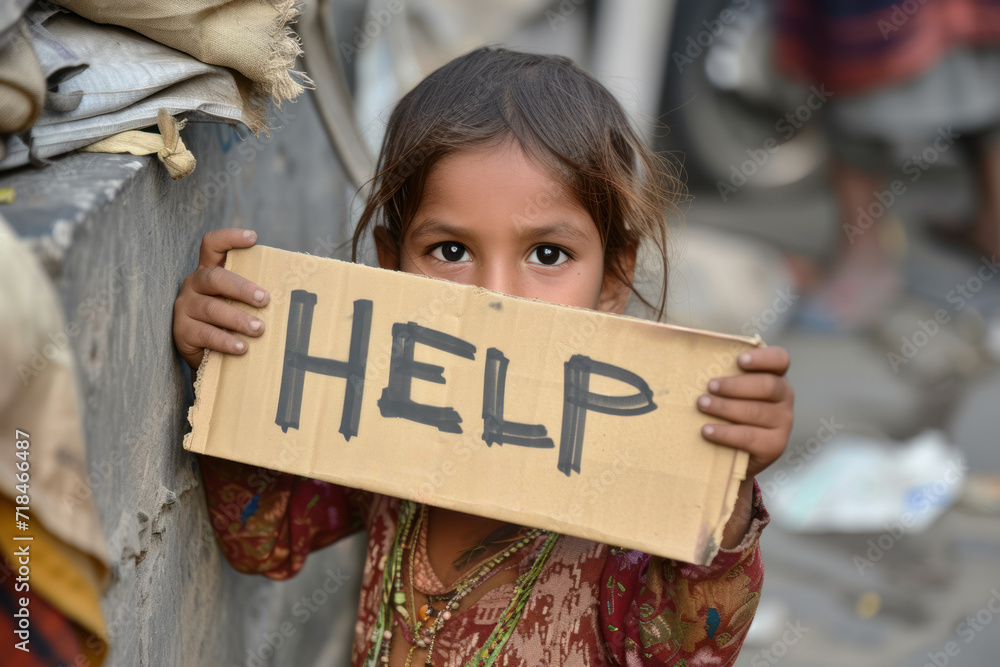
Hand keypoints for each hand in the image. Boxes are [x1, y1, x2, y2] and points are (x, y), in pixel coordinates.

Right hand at [172, 229, 269, 369]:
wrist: (208, 354)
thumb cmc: (229, 321)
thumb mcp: (238, 302)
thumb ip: (252, 292)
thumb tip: (291, 292)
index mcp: (208, 271)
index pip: (212, 245)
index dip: (229, 238)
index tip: (253, 238)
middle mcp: (193, 284)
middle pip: (215, 278)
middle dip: (242, 288)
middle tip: (264, 299)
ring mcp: (185, 307)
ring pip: (212, 309)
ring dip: (238, 319)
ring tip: (259, 329)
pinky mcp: (182, 331)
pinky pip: (205, 334)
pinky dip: (226, 341)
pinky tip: (242, 347)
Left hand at [696, 346, 793, 478]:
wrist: (735, 453)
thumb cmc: (729, 409)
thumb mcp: (730, 388)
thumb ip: (722, 371)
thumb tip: (693, 357)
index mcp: (775, 375)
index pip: (780, 359)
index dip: (762, 358)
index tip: (739, 360)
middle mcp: (785, 396)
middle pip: (767, 386)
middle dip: (735, 385)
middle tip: (710, 386)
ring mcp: (783, 422)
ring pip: (755, 411)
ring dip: (725, 407)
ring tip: (702, 405)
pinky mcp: (775, 445)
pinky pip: (749, 437)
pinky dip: (725, 433)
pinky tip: (707, 430)